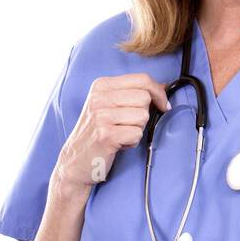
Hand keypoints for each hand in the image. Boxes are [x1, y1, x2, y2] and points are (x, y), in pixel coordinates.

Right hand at [54, 73, 170, 190]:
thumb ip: (133, 93)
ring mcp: (101, 116)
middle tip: (127, 125)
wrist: (76, 161)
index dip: (159, 92)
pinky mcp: (106, 134)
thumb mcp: (109, 105)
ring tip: (120, 134)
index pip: (142, 79)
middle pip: (145, 98)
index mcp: (101, 85)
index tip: (164, 104)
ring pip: (143, 116)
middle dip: (143, 115)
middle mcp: (99, 97)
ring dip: (136, 130)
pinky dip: (132, 142)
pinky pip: (137, 134)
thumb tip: (163, 86)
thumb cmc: (96, 133)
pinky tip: (118, 144)